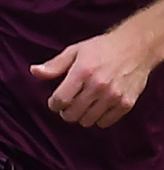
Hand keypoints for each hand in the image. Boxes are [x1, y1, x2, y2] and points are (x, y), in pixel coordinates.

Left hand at [33, 25, 159, 128]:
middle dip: (66, 112)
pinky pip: (106, 122)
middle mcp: (98, 85)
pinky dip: (99, 119)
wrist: (136, 48)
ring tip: (83, 106)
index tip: (55, 102)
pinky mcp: (126, 103)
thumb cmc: (102, 48)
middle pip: (73, 114)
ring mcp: (114, 96)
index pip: (60, 100)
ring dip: (82, 116)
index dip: (54, 105)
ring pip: (88, 121)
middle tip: (68, 105)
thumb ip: (54, 65)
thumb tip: (34, 71)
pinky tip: (97, 108)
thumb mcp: (75, 51)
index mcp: (82, 72)